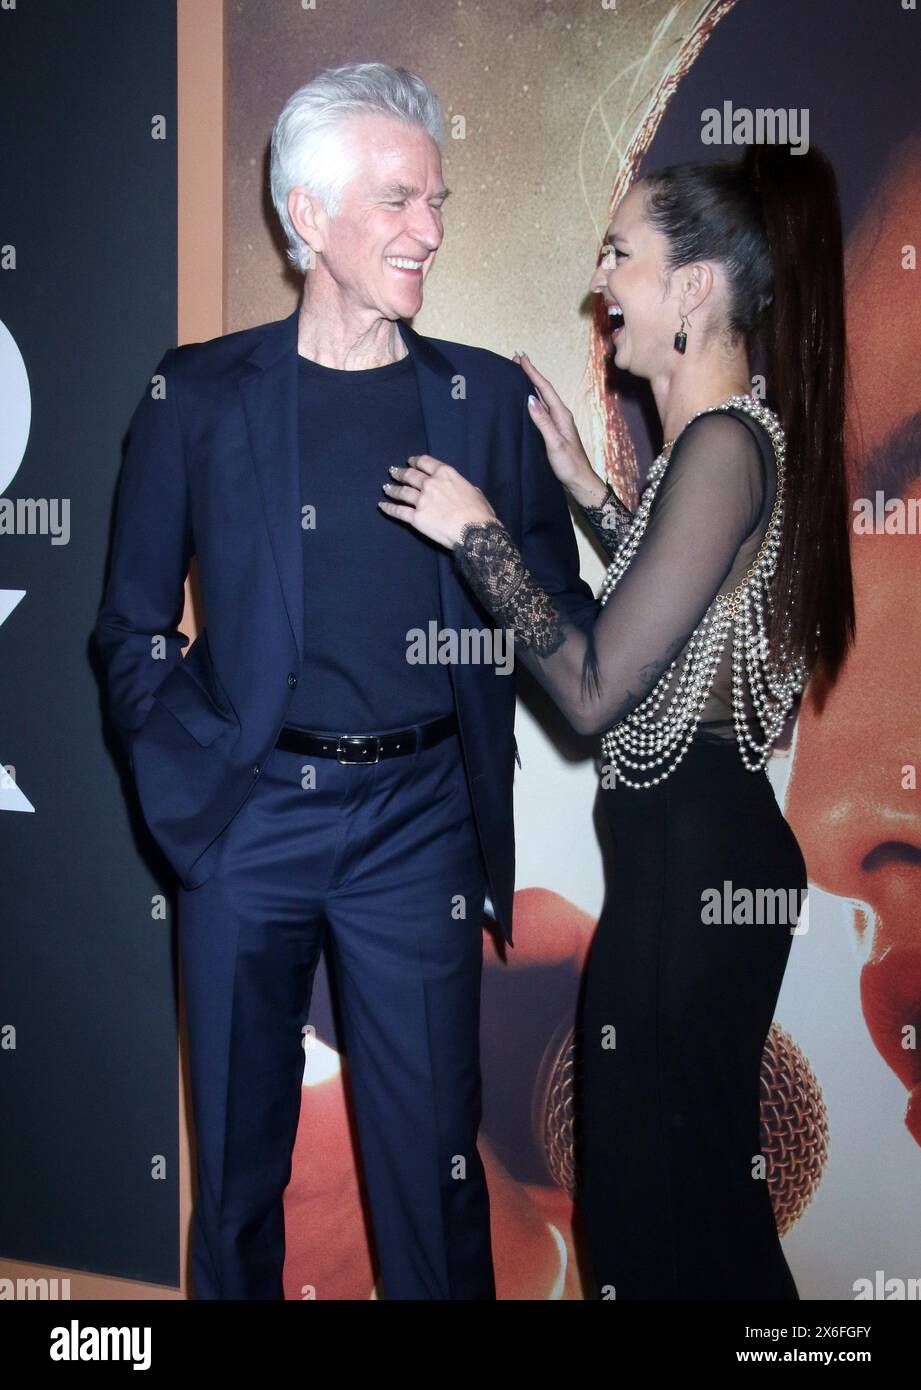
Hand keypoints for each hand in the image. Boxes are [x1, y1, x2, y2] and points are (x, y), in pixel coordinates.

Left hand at [378, 454, 497, 548]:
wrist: (474, 531)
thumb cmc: (479, 512)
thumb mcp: (474, 491)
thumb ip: (463, 487)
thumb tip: (462, 489)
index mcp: (446, 474)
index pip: (425, 462)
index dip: (415, 461)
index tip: (409, 461)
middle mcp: (430, 484)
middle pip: (410, 475)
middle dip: (400, 473)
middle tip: (393, 472)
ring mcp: (421, 500)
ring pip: (402, 492)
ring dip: (392, 489)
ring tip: (386, 488)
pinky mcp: (416, 517)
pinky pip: (398, 511)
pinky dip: (388, 508)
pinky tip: (382, 506)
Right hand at [513, 352, 604, 503]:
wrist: (580, 482)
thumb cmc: (569, 465)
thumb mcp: (555, 443)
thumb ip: (543, 422)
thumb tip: (530, 400)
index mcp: (561, 415)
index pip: (544, 389)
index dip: (532, 373)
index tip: (521, 358)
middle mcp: (560, 416)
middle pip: (543, 390)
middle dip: (530, 375)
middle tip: (516, 361)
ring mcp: (557, 423)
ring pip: (541, 399)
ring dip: (530, 387)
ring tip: (518, 376)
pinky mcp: (553, 431)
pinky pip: (541, 411)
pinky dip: (532, 401)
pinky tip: (526, 402)